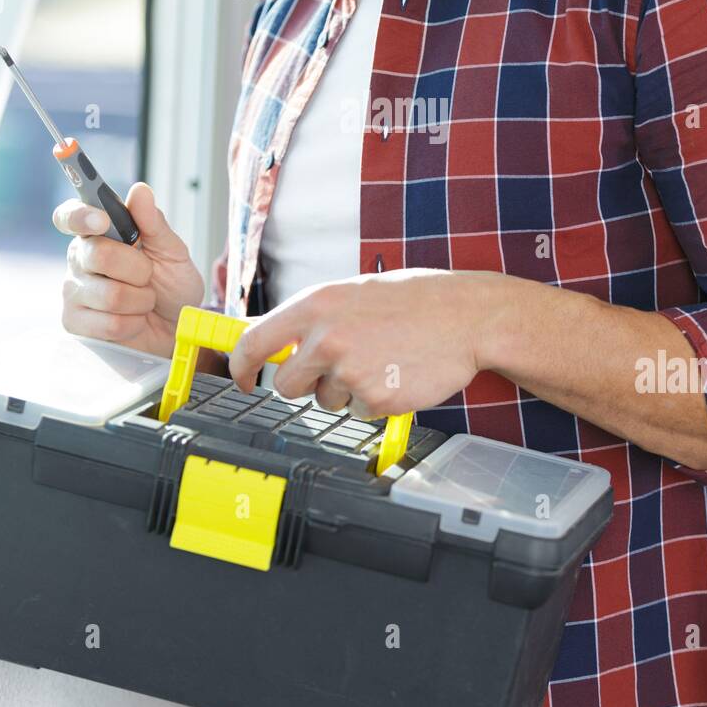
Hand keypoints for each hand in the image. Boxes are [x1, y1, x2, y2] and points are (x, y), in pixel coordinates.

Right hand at [53, 181, 204, 357]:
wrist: (177, 328)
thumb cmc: (171, 286)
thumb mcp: (172, 252)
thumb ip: (154, 223)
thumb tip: (139, 191)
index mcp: (97, 234)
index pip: (70, 216)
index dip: (80, 216)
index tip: (101, 220)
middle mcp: (79, 259)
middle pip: (99, 254)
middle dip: (138, 269)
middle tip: (148, 275)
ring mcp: (73, 292)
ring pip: (110, 294)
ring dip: (141, 300)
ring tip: (143, 301)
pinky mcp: (75, 324)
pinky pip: (110, 324)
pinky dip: (134, 323)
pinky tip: (133, 321)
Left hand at [228, 269, 489, 415]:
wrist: (466, 317)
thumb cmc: (413, 300)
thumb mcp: (352, 293)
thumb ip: (312, 319)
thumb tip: (272, 342)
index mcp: (315, 305)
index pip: (253, 343)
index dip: (241, 368)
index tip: (243, 380)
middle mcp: (325, 338)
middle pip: (287, 385)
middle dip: (307, 384)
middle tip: (339, 366)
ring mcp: (350, 371)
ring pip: (326, 400)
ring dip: (347, 390)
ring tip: (381, 359)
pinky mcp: (376, 398)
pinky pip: (360, 412)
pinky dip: (376, 400)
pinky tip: (398, 372)